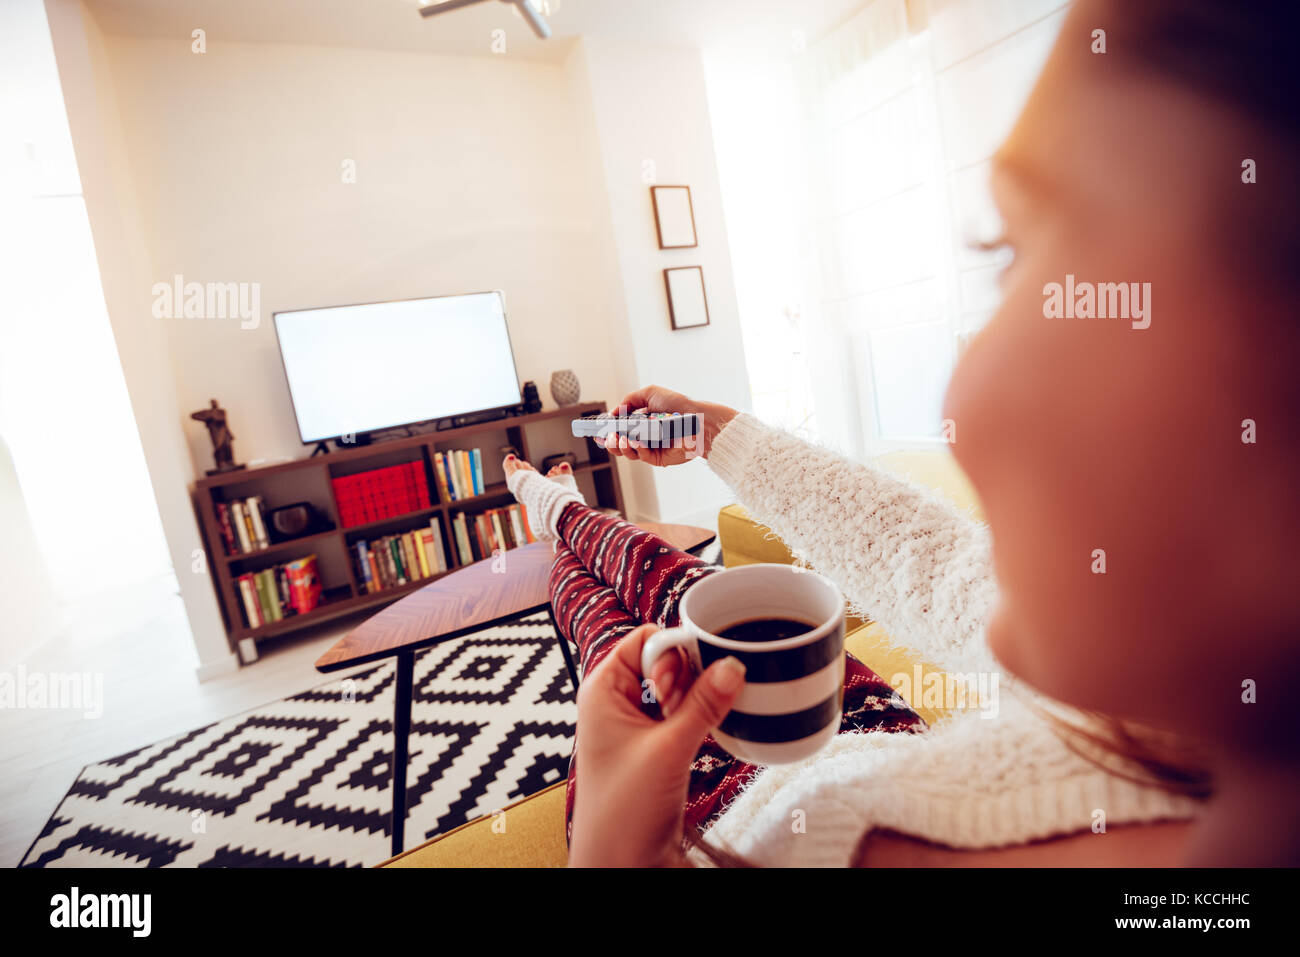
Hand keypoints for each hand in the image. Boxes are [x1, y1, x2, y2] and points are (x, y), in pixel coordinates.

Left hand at [567, 623, 745, 867]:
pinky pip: (681, 714)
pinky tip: (710, 730)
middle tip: (698, 705)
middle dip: (691, 676)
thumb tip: (733, 666)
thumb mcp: (668, 749)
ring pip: (676, 689)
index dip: (677, 648)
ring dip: (697, 699)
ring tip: (699, 724)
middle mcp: (616, 700)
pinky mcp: (652, 746)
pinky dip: (698, 717)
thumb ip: (703, 704)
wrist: (620, 864)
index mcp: (604, 687)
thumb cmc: (623, 809)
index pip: (646, 638)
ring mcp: (634, 724)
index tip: (700, 673)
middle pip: (664, 660)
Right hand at [605, 384, 737, 466]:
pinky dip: (636, 449)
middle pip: (619, 445)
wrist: (695, 418)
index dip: (607, 433)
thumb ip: (629, 400)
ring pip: (628, 453)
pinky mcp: (659, 458)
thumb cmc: (676, 404)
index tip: (597, 433)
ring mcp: (651, 448)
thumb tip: (614, 412)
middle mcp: (644, 436)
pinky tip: (636, 442)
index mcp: (640, 423)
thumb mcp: (650, 393)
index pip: (618, 430)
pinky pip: (642, 457)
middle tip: (609, 436)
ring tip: (620, 439)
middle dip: (610, 442)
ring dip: (620, 447)